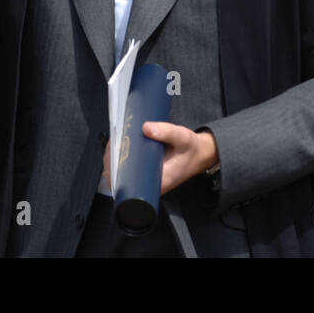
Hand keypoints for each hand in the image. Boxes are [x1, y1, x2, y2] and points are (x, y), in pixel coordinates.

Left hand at [102, 123, 218, 195]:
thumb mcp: (182, 138)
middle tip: (113, 144)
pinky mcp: (147, 172)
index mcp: (158, 183)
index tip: (112, 158)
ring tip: (115, 143)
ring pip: (123, 173)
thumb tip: (146, 128)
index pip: (129, 185)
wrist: (201, 154)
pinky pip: (129, 168)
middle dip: (112, 162)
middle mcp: (150, 184)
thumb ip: (167, 132)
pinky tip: (120, 146)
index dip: (115, 173)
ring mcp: (147, 179)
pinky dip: (122, 157)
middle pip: (121, 179)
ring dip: (115, 159)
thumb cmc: (192, 150)